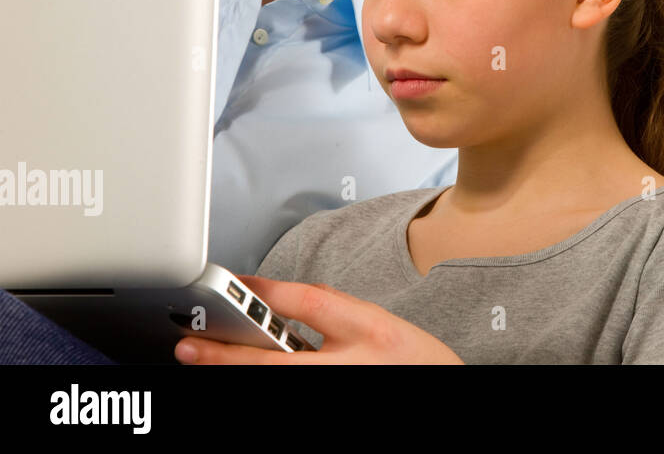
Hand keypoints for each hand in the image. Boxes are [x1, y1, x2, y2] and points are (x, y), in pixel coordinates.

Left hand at [174, 275, 463, 363]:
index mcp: (368, 332)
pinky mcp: (320, 414)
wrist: (439, 389)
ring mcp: (331, 392)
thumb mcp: (377, 321)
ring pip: (272, 385)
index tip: (231, 283)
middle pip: (276, 363)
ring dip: (234, 373)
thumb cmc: (415, 361)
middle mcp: (347, 369)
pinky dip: (255, 383)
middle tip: (190, 344)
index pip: (310, 305)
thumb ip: (331, 308)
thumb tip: (278, 298)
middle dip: (227, 354)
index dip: (265, 292)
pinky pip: (281, 392)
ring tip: (201, 359)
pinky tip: (234, 373)